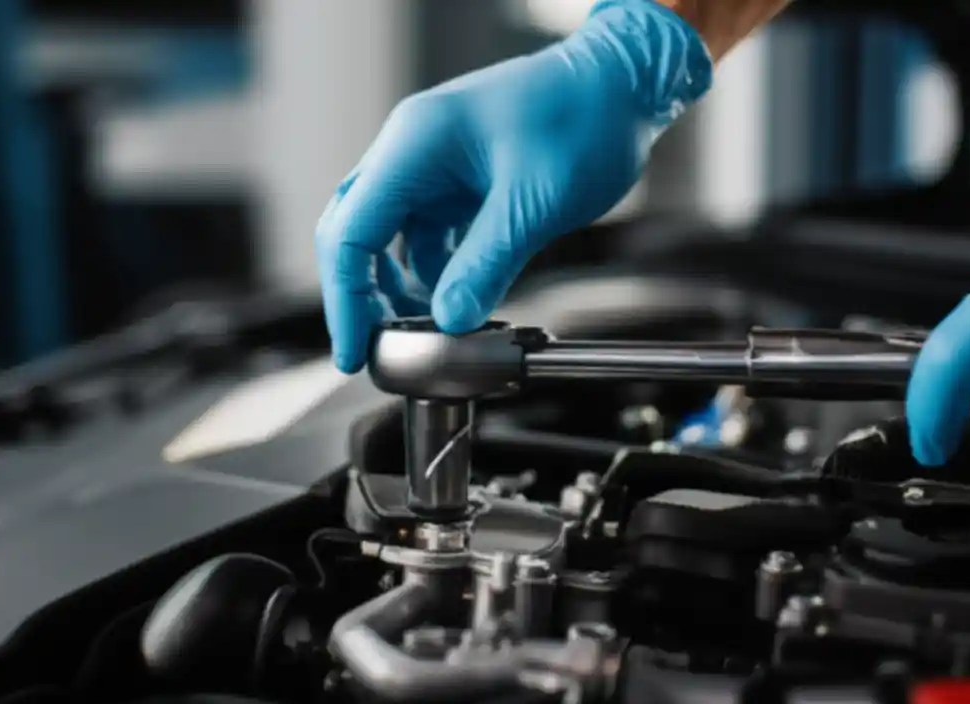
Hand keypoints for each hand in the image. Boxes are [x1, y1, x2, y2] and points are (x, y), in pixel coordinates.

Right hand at [315, 0, 711, 371]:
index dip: (345, 299)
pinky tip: (456, 300)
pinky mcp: (459, 182)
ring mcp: (434, 166)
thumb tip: (449, 320)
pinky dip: (436, 273)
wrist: (624, 86)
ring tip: (426, 331)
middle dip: (363, 297)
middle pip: (356, 234)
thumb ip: (486, 264)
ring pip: (390, 239)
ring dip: (401, 289)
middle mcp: (413, 151)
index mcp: (415, 144)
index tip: (352, 350)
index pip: (350, 232)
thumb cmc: (585, 116)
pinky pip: (428, 236)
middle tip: (382, 348)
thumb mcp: (534, 203)